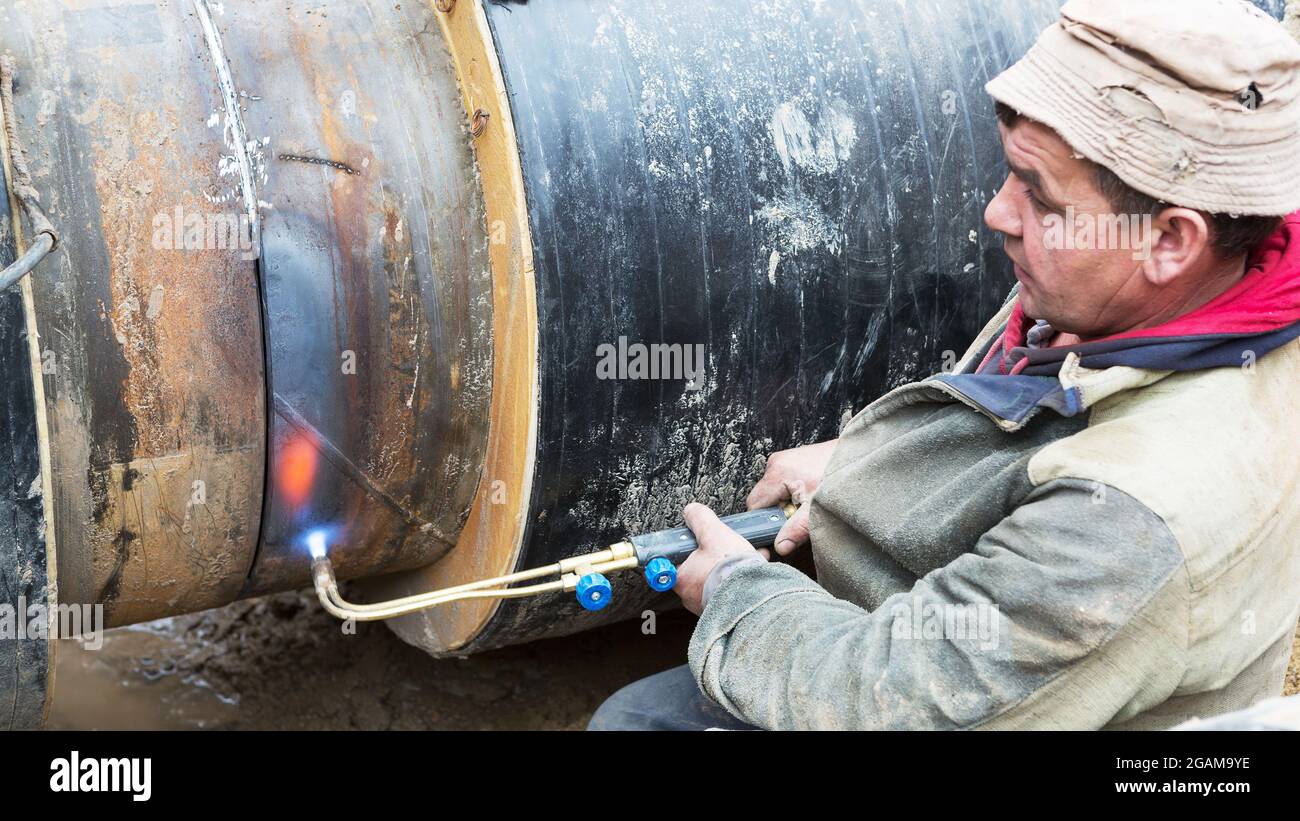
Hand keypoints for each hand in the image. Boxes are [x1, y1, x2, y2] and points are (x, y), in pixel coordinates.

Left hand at [675, 502, 766, 614]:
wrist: (755, 595)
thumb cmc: (729, 568)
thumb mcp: (713, 533)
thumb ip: (699, 518)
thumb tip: (691, 511)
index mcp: (681, 578)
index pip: (674, 561)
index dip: (686, 549)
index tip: (696, 545)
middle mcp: (690, 596)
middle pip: (697, 569)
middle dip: (714, 556)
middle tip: (725, 547)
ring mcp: (707, 605)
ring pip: (715, 579)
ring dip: (729, 567)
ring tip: (745, 556)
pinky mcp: (725, 610)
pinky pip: (729, 590)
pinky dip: (739, 578)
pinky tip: (753, 567)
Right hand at [746, 439, 836, 556]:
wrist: (859, 455)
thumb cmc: (841, 477)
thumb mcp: (817, 510)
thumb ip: (797, 530)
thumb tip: (780, 546)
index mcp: (778, 474)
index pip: (754, 505)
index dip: (763, 523)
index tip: (775, 533)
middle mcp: (776, 463)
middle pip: (763, 499)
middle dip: (777, 513)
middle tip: (797, 518)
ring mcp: (784, 459)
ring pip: (773, 492)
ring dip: (785, 504)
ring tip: (805, 506)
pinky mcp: (792, 460)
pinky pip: (782, 484)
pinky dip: (792, 494)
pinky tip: (808, 496)